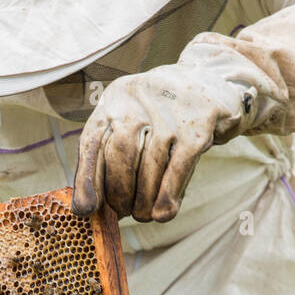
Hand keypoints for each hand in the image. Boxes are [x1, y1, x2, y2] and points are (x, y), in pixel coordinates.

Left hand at [72, 62, 252, 222]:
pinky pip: (179, 165)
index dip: (87, 178)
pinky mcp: (197, 124)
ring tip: (143, 215)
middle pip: (121, 153)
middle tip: (124, 211)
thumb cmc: (159, 114)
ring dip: (144, 198)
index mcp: (114, 101)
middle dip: (119, 191)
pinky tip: (164, 213)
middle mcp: (138, 100)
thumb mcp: (130, 122)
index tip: (85, 209)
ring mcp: (170, 112)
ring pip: (150, 163)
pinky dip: (168, 193)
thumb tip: (92, 206)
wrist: (208, 79)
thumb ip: (110, 157)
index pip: (92, 141)